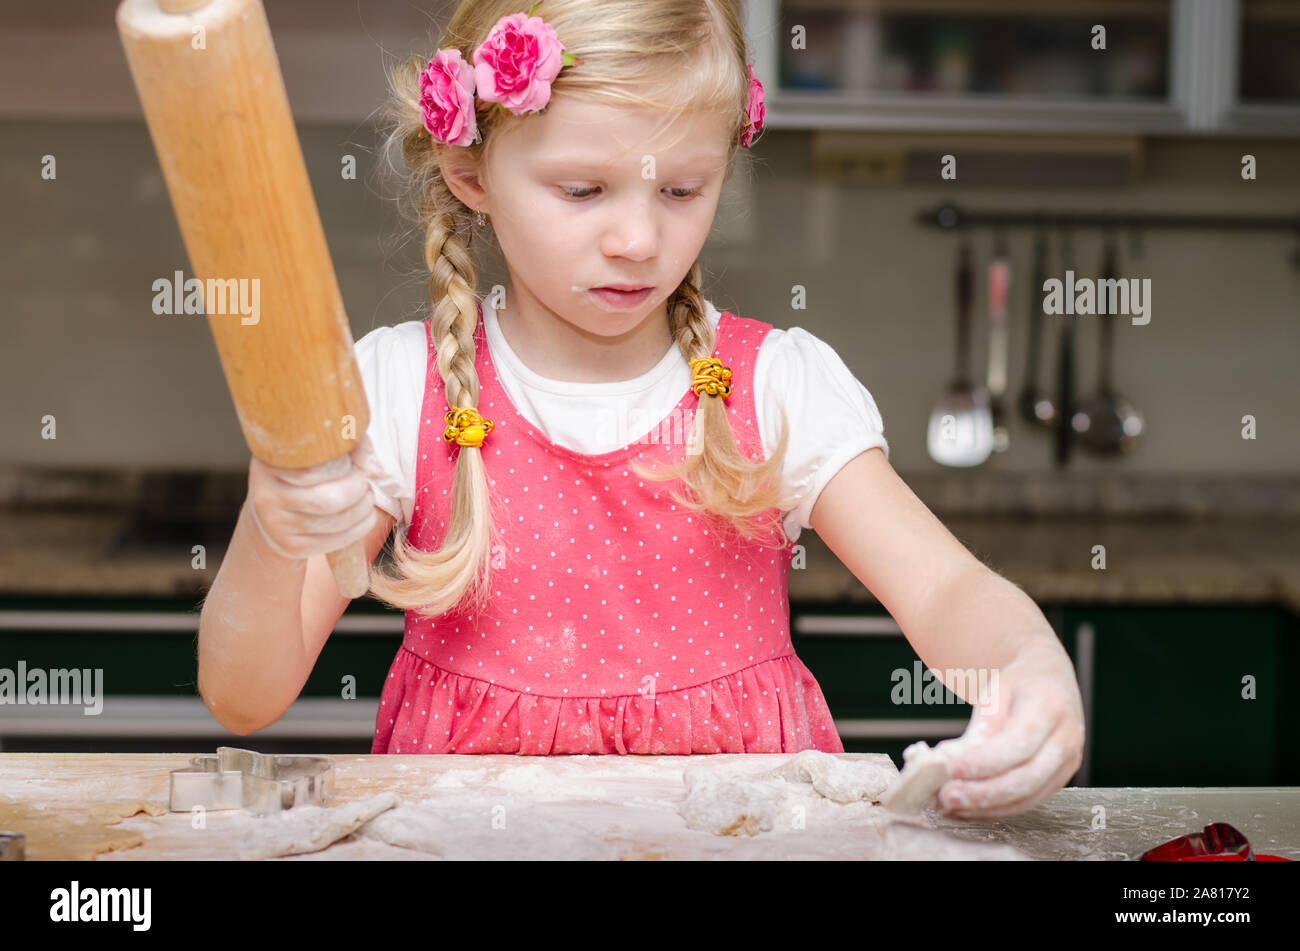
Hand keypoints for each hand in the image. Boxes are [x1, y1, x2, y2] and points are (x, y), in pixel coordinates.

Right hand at [244, 433, 383, 560]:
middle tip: (364, 482)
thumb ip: (351, 447)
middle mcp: (265, 495)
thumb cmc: (306, 470)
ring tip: (366, 496)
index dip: (344, 466)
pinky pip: (337, 539)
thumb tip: (376, 470)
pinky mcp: (292, 546)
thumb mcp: (321, 450)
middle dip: (358, 489)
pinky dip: (361, 527)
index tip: (354, 463)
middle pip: (328, 500)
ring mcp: (276, 525)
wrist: (275, 511)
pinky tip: (364, 515)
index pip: (312, 469)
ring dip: (363, 507)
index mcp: (269, 463)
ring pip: (336, 520)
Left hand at [931, 641, 1084, 820]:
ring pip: (1027, 798)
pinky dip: (995, 810)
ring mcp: (1068, 763)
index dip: (984, 762)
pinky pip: (1027, 802)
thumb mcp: (996, 690)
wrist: (1052, 679)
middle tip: (947, 797)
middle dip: (983, 793)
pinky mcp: (1059, 780)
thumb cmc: (1021, 683)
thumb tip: (957, 760)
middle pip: (1026, 778)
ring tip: (950, 806)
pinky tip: (967, 808)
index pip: (1018, 743)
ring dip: (985, 808)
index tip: (951, 770)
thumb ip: (981, 726)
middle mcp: (1066, 738)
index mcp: (1050, 707)